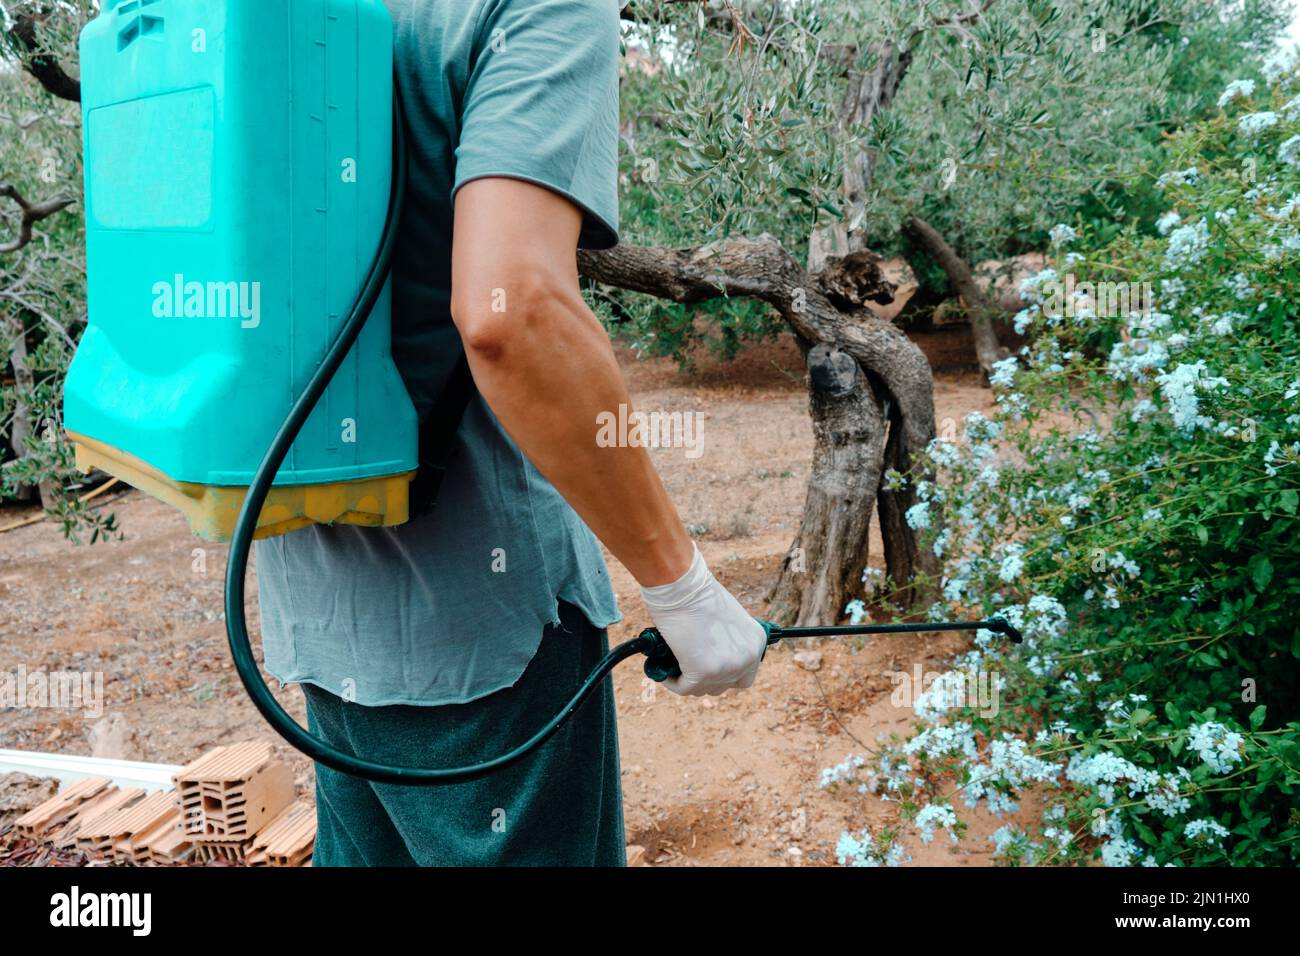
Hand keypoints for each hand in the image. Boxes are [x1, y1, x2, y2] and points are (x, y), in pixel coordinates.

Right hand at [639, 543, 766, 696]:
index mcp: (756, 643)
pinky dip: (672, 682)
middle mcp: (747, 658)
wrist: (682, 586)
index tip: (706, 667)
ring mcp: (726, 667)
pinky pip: (684, 688)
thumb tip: (710, 659)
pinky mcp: (703, 673)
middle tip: (687, 665)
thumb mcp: (726, 620)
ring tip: (676, 664)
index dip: (723, 674)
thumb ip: (727, 642)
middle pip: (724, 686)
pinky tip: (665, 672)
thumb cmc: (698, 595)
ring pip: (703, 689)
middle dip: (704, 678)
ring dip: (688, 680)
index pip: (744, 676)